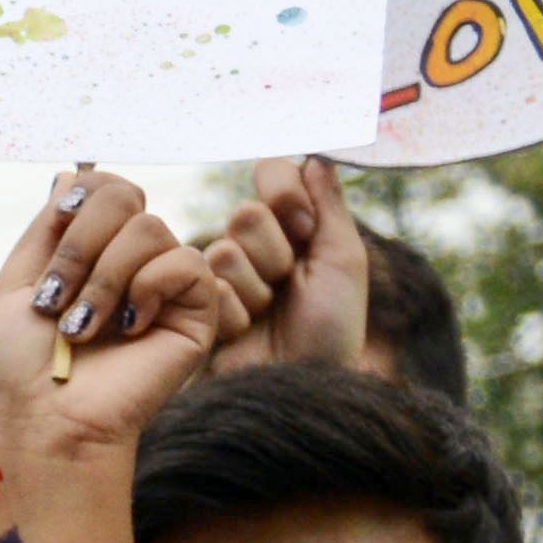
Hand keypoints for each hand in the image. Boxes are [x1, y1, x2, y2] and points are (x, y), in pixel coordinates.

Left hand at [0, 169, 232, 476]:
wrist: (50, 423)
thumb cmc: (25, 368)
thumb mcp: (17, 286)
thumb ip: (47, 228)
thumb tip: (70, 173)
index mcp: (92, 252)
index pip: (102, 186)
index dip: (79, 200)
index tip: (53, 235)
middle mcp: (132, 260)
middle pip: (124, 196)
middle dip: (79, 246)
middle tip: (56, 300)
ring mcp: (166, 283)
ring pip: (149, 228)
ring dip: (103, 280)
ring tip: (82, 330)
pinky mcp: (199, 309)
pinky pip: (185, 262)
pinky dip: (146, 290)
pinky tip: (129, 330)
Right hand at [205, 156, 371, 374]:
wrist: (303, 387)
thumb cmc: (332, 329)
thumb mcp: (344, 261)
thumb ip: (331, 206)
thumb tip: (318, 156)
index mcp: (294, 226)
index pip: (273, 175)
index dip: (285, 198)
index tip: (304, 230)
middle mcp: (257, 245)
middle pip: (245, 214)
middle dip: (274, 255)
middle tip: (287, 285)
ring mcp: (225, 276)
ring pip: (223, 253)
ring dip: (255, 290)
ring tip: (267, 315)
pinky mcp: (198, 305)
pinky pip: (207, 288)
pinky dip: (235, 314)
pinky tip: (244, 333)